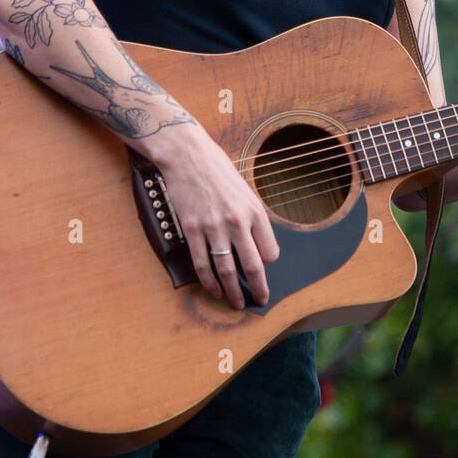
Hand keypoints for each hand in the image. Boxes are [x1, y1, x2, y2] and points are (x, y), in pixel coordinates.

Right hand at [149, 126, 279, 309]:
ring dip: (232, 291)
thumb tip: (254, 242)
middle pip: (252, 266)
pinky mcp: (192, 230)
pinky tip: (213, 289)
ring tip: (236, 303)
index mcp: (255, 211)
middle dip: (258, 289)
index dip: (267, 263)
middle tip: (260, 301)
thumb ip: (250, 216)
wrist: (187, 154)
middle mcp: (237, 221)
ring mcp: (213, 227)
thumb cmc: (217, 169)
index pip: (269, 251)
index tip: (263, 268)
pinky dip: (208, 281)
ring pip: (226, 270)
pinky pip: (202, 263)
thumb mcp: (244, 189)